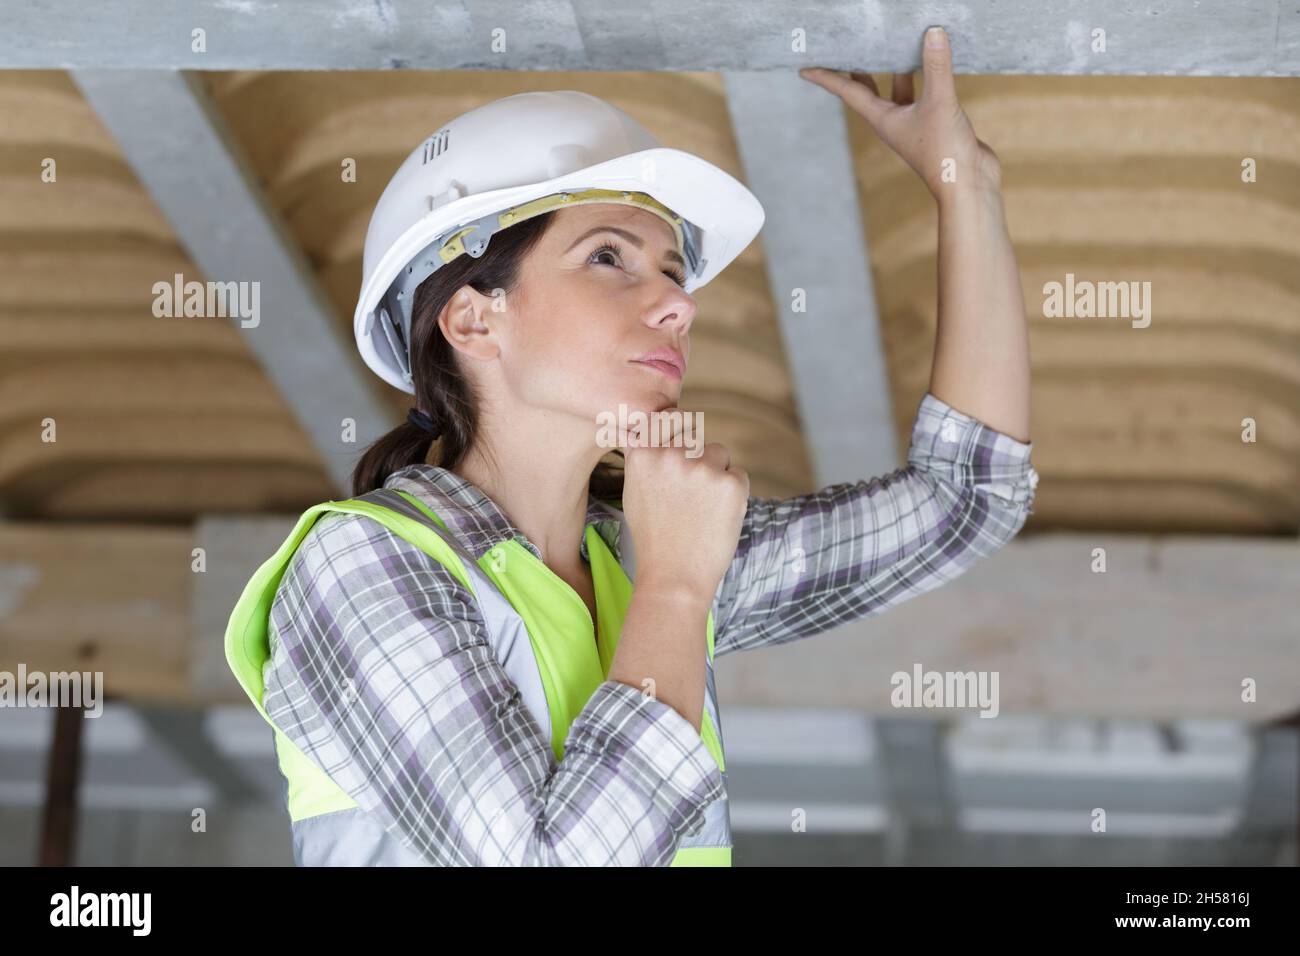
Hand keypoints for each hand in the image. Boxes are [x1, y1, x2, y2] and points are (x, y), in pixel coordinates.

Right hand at [620, 410, 748, 606]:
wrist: (675, 576)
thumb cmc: (654, 539)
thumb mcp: (634, 492)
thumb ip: (644, 458)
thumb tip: (651, 430)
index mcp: (644, 454)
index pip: (667, 418)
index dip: (675, 430)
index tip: (677, 447)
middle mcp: (672, 454)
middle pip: (695, 436)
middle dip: (697, 457)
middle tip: (690, 494)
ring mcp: (703, 467)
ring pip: (719, 453)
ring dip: (716, 474)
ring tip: (703, 509)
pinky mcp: (731, 483)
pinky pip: (739, 475)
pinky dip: (734, 494)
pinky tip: (717, 518)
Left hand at [799, 26, 1000, 199]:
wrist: (967, 184)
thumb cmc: (945, 152)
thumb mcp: (939, 102)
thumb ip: (936, 66)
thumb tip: (933, 33)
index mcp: (883, 119)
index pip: (848, 92)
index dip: (826, 78)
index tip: (805, 69)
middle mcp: (894, 121)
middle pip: (868, 90)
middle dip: (858, 70)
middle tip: (847, 49)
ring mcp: (914, 123)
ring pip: (899, 89)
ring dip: (897, 68)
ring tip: (895, 43)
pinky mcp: (934, 124)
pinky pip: (924, 93)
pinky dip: (926, 77)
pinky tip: (934, 63)